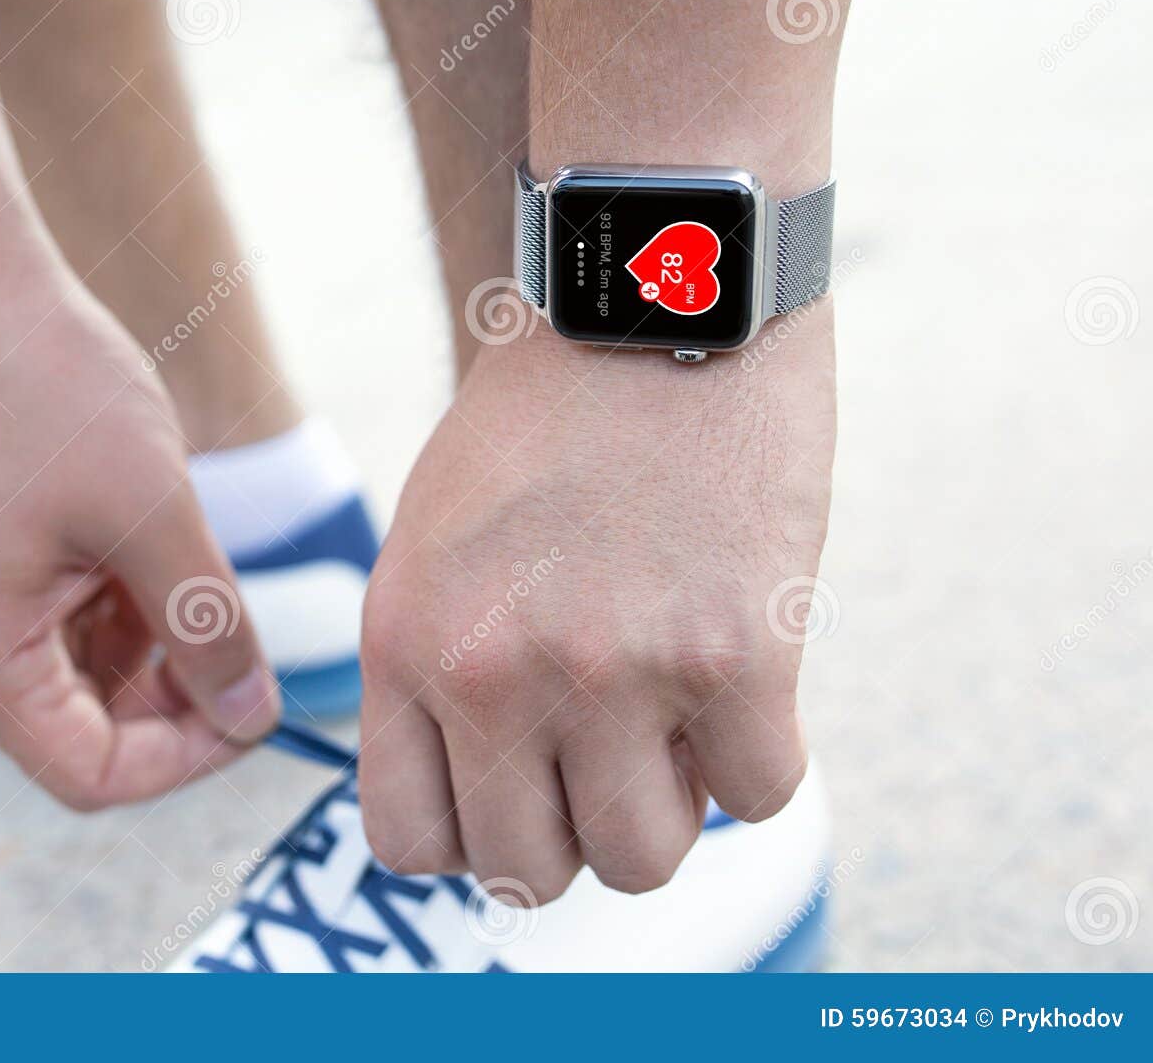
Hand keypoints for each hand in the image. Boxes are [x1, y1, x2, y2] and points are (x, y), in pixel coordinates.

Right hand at [0, 250, 278, 807]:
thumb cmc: (50, 387)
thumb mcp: (154, 514)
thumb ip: (208, 628)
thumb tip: (253, 719)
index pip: (93, 776)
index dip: (189, 761)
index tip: (258, 706)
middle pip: (92, 738)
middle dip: (182, 703)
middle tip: (246, 637)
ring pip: (93, 684)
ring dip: (162, 648)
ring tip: (189, 559)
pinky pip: (76, 629)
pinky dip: (135, 608)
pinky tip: (155, 541)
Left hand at [358, 303, 835, 901]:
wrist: (654, 292)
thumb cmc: (544, 417)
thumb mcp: (435, 537)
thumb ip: (438, 665)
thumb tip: (477, 791)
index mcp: (408, 640)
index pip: (408, 840)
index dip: (468, 837)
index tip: (512, 794)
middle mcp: (495, 673)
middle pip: (527, 873)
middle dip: (569, 836)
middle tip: (604, 763)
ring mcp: (614, 672)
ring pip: (642, 860)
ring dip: (665, 809)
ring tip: (672, 720)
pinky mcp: (736, 654)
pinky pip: (757, 794)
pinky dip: (754, 758)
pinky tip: (741, 686)